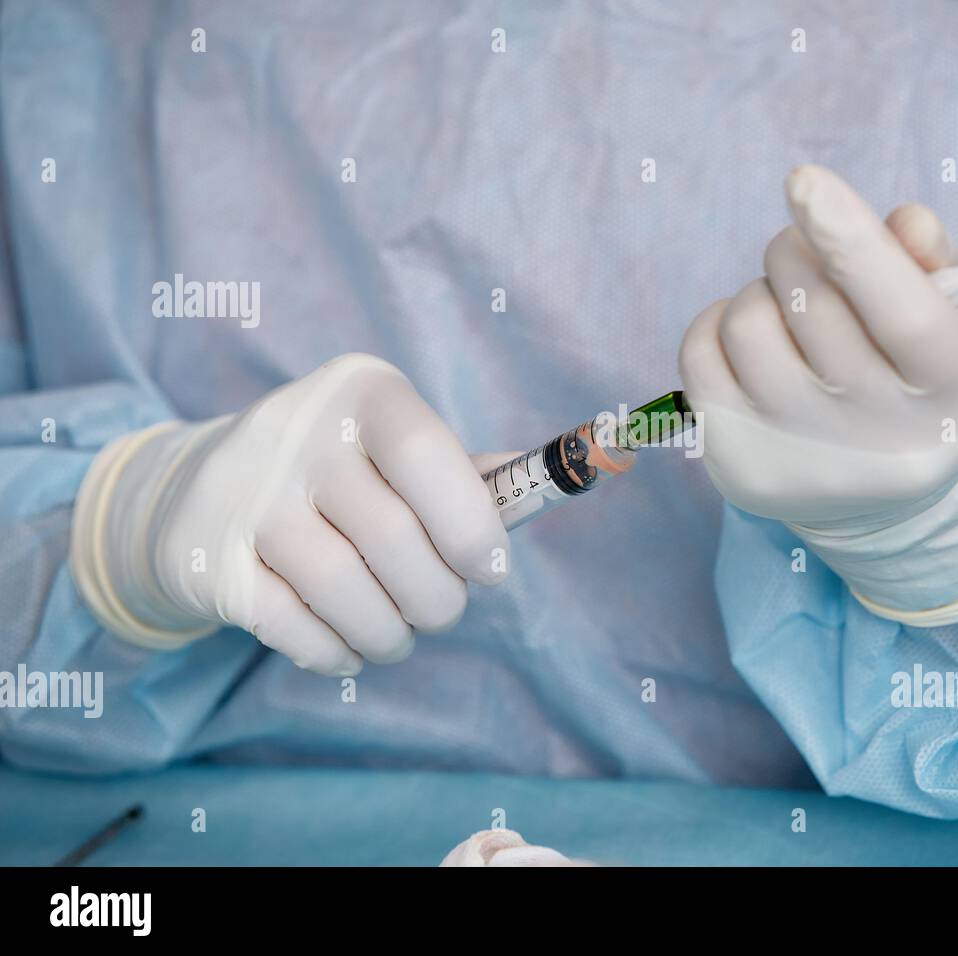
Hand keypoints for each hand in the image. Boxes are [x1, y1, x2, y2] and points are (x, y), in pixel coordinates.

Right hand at [72, 353, 508, 674]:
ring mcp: (244, 493)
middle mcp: (295, 430)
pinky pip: (292, 626)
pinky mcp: (206, 559)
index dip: (470, 523)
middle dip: (436, 597)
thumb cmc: (331, 476)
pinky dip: (336, 652)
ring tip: (399, 637)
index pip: (425, 453)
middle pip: (393, 536)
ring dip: (390, 633)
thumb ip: (463, 471)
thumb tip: (537, 483)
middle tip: (440, 611)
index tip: (490, 570)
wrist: (191, 494)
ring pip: (343, 589)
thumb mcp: (391, 449)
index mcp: (360, 391)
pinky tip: (349, 649)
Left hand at [679, 166, 957, 620]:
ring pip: (747, 319)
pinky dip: (721, 326)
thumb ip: (935, 260)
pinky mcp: (740, 466)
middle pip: (810, 295)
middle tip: (817, 261)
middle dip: (802, 247)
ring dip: (766, 290)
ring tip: (796, 316)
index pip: (901, 310)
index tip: (804, 179)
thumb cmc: (923, 381)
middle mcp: (881, 436)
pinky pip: (699, 351)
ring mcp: (803, 458)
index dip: (850, 239)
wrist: (886, 504)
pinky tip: (760, 346)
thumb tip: (900, 223)